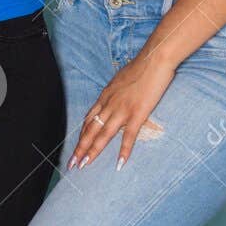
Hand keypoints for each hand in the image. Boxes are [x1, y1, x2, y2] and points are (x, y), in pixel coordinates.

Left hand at [69, 51, 177, 169]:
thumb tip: (113, 97)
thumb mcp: (121, 79)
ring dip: (92, 152)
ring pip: (103, 135)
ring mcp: (122, 110)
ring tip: (84, 166)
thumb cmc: (141, 66)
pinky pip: (128, 136)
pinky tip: (119, 164)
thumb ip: (116, 92)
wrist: (154, 59)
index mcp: (106, 96)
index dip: (82, 135)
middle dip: (80, 148)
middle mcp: (110, 104)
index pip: (89, 119)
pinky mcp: (137, 114)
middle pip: (91, 130)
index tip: (77, 147)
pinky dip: (124, 152)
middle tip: (72, 163)